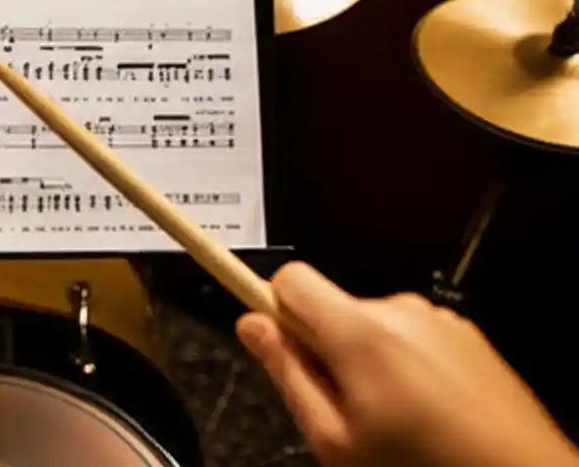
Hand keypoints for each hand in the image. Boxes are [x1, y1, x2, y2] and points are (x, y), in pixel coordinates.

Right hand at [236, 262, 578, 466]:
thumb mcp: (334, 439)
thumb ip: (288, 374)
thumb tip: (250, 323)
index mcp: (361, 333)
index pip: (291, 278)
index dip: (272, 306)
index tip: (269, 337)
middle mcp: (402, 311)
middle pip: (331, 307)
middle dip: (325, 349)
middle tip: (344, 411)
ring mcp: (440, 320)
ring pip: (371, 325)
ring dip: (367, 361)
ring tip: (393, 418)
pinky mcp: (467, 335)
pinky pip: (411, 336)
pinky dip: (406, 366)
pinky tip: (425, 412)